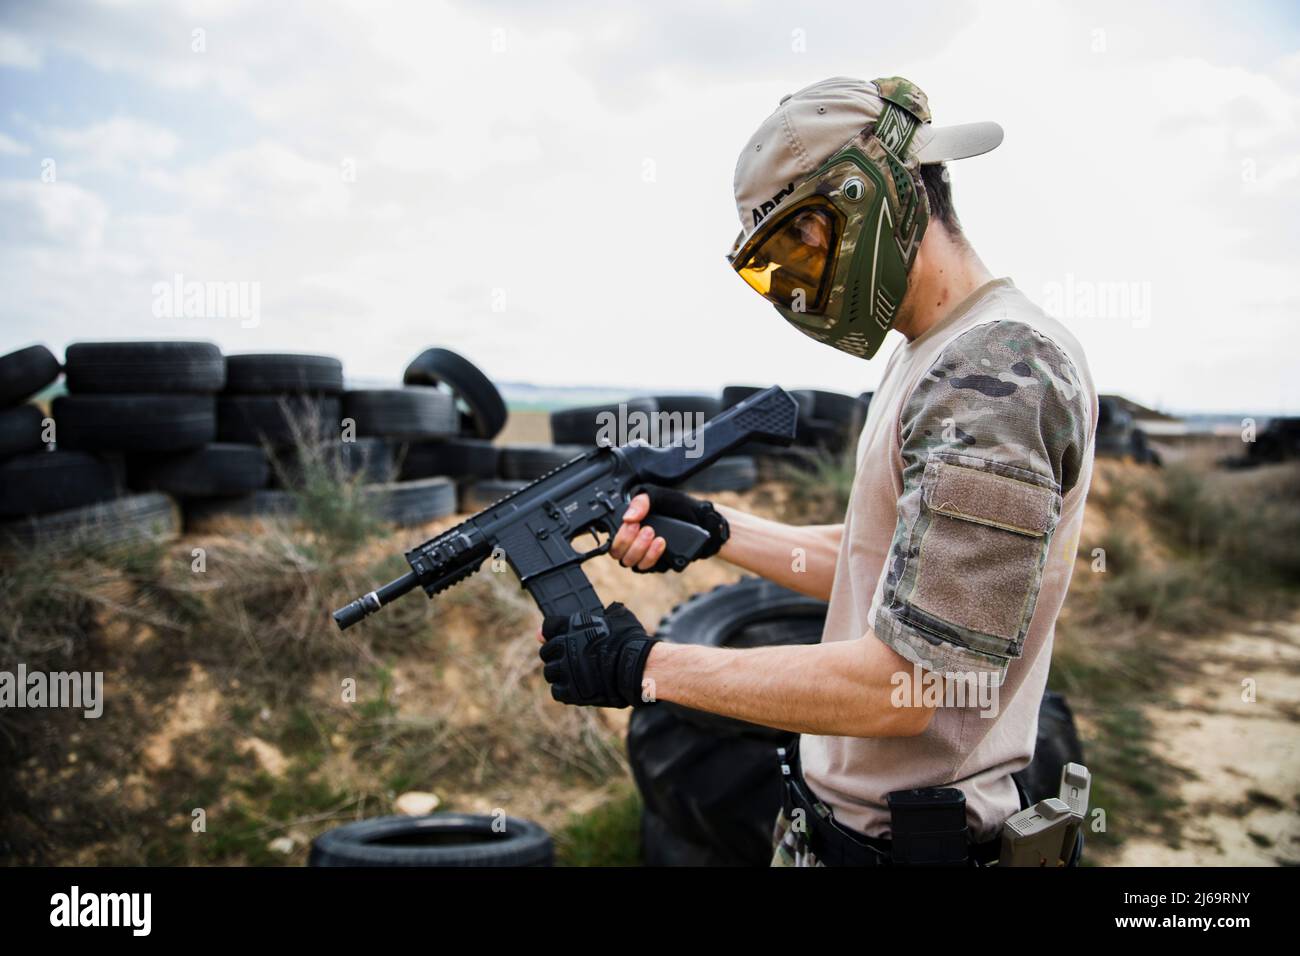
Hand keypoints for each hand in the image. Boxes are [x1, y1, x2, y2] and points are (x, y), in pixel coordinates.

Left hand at [538, 603, 656, 707]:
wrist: (638, 667)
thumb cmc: (631, 640)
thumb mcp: (620, 618)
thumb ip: (606, 614)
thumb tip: (607, 612)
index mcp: (573, 626)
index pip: (548, 627)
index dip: (550, 632)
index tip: (550, 636)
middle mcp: (565, 647)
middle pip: (546, 652)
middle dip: (554, 654)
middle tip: (565, 658)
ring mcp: (567, 670)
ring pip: (550, 673)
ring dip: (558, 673)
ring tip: (570, 674)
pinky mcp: (573, 691)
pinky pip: (557, 691)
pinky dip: (563, 690)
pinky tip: (573, 687)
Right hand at [610, 485, 729, 573]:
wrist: (700, 519)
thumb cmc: (676, 506)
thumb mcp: (659, 496)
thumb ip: (642, 501)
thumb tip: (628, 517)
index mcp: (628, 524)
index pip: (611, 537)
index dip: (618, 534)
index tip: (633, 524)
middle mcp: (632, 541)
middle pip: (617, 553)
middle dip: (628, 542)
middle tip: (646, 529)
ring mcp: (643, 554)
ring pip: (630, 563)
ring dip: (640, 549)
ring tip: (655, 536)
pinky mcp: (656, 563)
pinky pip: (647, 567)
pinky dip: (653, 556)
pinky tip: (662, 544)